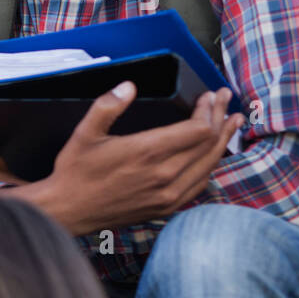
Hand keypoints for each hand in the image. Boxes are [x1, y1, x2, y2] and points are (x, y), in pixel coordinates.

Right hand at [10, 81, 243, 234]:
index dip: (209, 110)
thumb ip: (107, 106)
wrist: (68, 211)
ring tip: (230, 123)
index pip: (198, 128)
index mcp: (147, 152)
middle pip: (209, 143)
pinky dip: (210, 165)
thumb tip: (128, 86)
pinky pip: (200, 184)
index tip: (207, 96)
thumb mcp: (84, 133)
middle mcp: (164, 175)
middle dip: (220, 118)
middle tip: (222, 100)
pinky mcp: (166, 208)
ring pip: (209, 164)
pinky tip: (211, 154)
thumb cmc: (74, 172)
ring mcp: (168, 194)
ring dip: (223, 141)